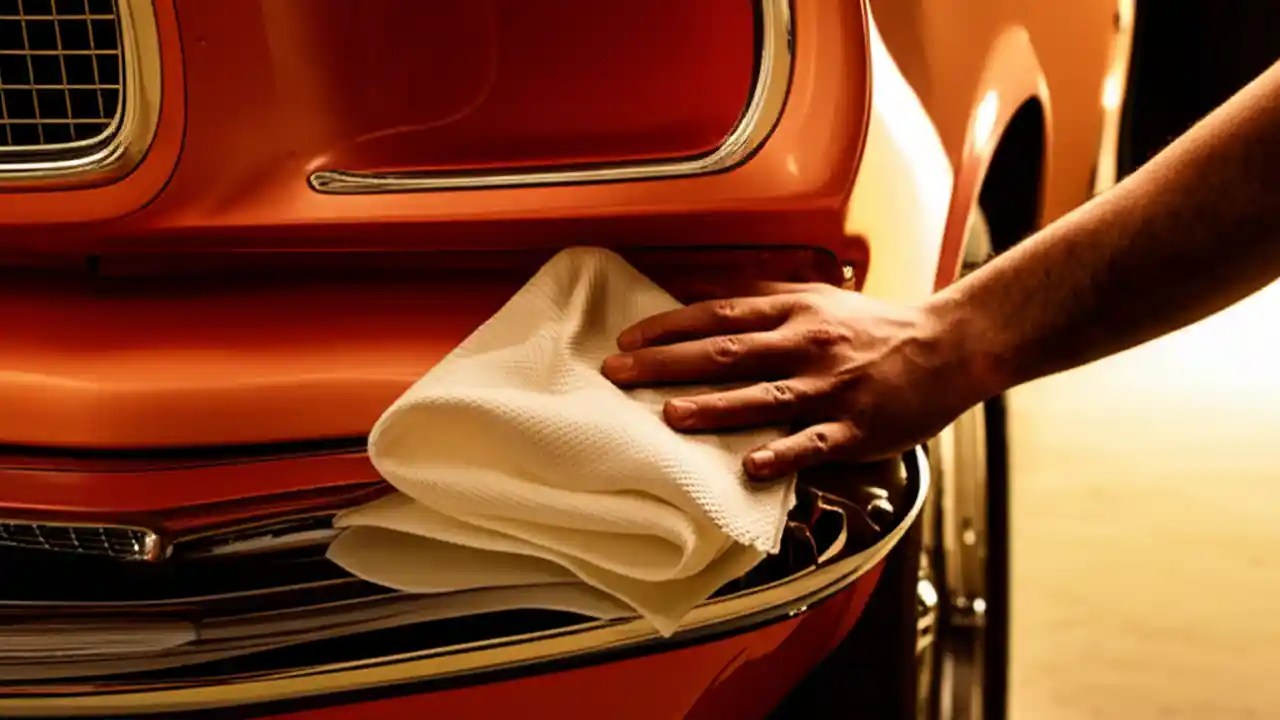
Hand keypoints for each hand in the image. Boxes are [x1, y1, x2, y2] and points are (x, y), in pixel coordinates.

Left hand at [601, 282, 989, 480]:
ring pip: (764, 397)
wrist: (948, 347)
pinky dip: (783, 454)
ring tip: (670, 416)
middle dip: (667, 364)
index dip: (668, 326)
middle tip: (619, 374)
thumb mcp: (818, 296)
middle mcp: (806, 345)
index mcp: (794, 311)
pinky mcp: (857, 427)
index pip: (718, 314)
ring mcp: (831, 388)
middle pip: (726, 352)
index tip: (627, 339)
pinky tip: (752, 467)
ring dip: (714, 407)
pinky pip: (814, 442)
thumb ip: (764, 297)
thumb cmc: (875, 326)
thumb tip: (701, 295)